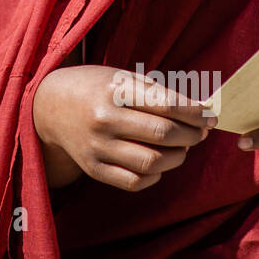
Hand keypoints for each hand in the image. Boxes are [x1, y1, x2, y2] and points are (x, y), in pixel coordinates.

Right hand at [32, 64, 213, 191]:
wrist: (48, 107)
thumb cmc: (94, 87)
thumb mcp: (120, 77)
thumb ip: (156, 93)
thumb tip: (199, 112)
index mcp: (113, 90)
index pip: (167, 104)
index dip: (195, 113)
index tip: (210, 116)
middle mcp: (104, 119)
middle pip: (163, 133)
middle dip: (191, 135)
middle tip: (199, 133)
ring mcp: (97, 147)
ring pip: (153, 162)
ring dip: (177, 157)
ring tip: (180, 148)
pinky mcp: (93, 168)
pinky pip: (135, 181)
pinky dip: (155, 175)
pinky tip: (158, 163)